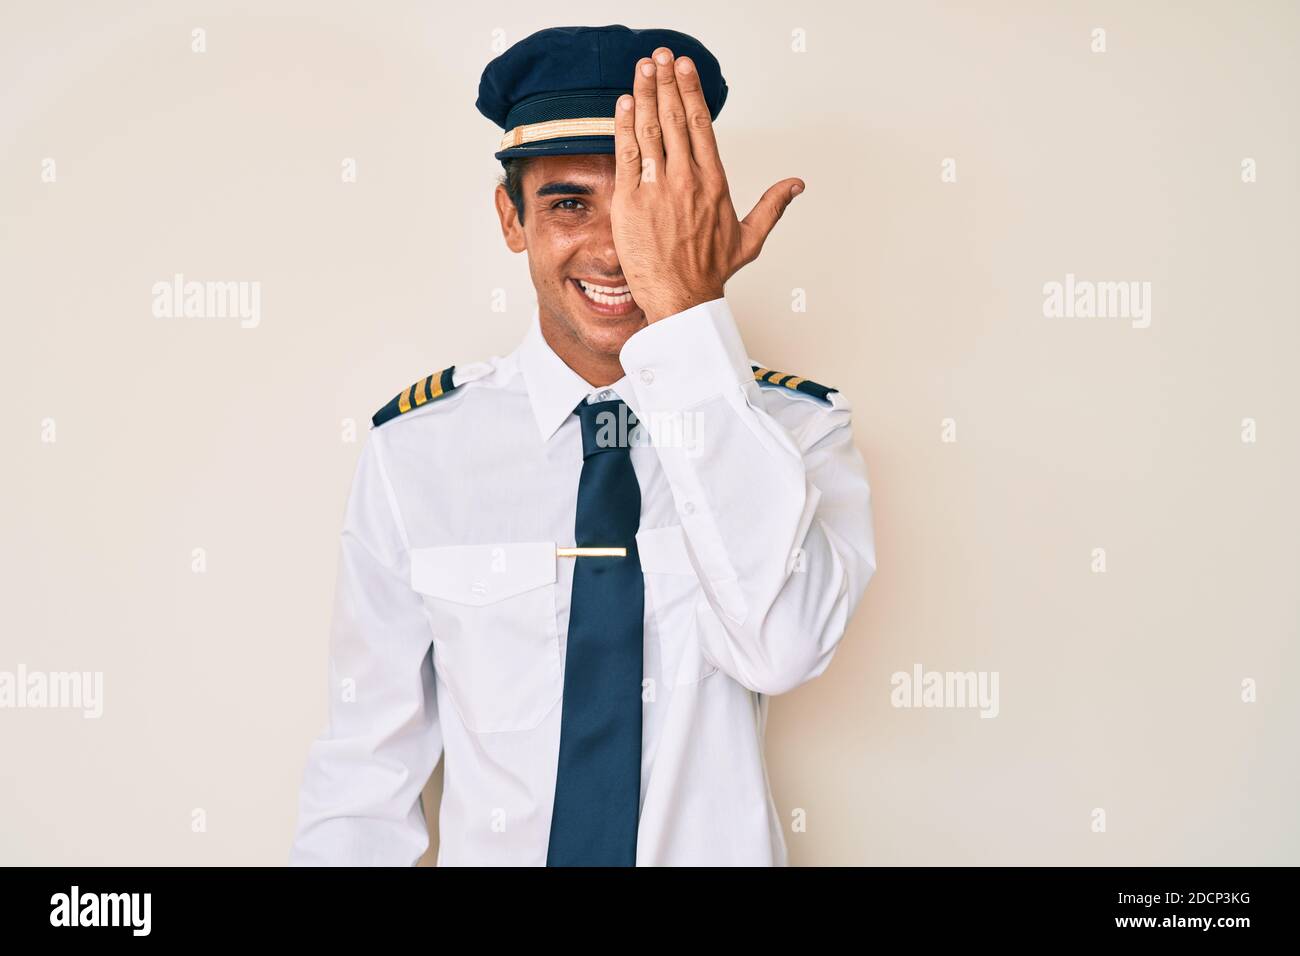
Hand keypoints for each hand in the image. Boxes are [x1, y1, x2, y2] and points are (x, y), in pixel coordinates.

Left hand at [612, 47, 804, 322]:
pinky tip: (625, 103)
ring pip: (650, 130)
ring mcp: (658, 189)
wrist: (681, 300)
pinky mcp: (632, 202)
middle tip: (660, 55)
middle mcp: (687, 180)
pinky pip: (627, 155)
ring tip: (642, 68)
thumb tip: (797, 185)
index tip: (684, 67)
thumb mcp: (750, 238)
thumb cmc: (710, 273)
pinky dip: (625, 126)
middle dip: (667, 82)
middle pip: (675, 118)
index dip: (691, 91)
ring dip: (646, 94)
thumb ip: (772, 206)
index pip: (701, 125)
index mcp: (714, 182)